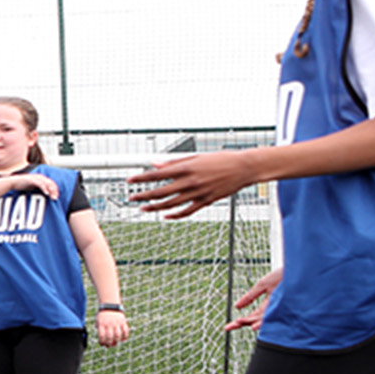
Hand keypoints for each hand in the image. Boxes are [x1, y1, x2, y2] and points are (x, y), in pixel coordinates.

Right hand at [18, 173, 59, 199]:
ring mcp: (35, 177)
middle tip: (56, 198)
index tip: (56, 196)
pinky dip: (44, 188)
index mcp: (41, 178)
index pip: (51, 183)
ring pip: (46, 183)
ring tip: (52, 197)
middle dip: (54, 191)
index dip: (55, 189)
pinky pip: (40, 184)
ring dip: (50, 190)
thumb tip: (45, 194)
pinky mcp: (32, 180)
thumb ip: (39, 188)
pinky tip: (46, 193)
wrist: (13, 182)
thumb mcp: (33, 186)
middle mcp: (39, 176)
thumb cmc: (22, 185)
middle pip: (50, 183)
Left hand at [94, 309, 129, 346]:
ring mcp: (116, 323)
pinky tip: (123, 340)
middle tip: (110, 346)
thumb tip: (102, 341)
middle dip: (110, 343)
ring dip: (117, 341)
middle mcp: (109, 324)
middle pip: (110, 337)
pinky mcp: (123, 322)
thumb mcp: (98, 321)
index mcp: (102, 324)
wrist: (110, 305)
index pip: (102, 336)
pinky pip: (125, 330)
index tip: (103, 344)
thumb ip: (99, 330)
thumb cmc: (103, 315)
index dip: (102, 342)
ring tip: (115, 344)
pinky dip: (125, 336)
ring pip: (118, 335)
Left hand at [127, 151, 259, 218]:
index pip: (158, 174)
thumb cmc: (221, 159)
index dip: (142, 179)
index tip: (130, 181)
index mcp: (187, 168)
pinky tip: (166, 216)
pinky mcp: (206, 201)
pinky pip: (187, 211)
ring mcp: (198, 193)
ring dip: (155, 207)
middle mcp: (191, 181)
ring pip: (171, 204)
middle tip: (131, 198)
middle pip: (161, 192)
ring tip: (144, 208)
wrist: (244, 167)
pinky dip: (175, 215)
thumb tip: (156, 164)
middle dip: (144, 196)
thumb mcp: (196, 156)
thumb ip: (174, 162)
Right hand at [225, 268, 283, 331]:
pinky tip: (256, 325)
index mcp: (267, 305)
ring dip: (253, 323)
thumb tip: (237, 306)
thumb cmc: (283, 276)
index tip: (227, 327)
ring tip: (241, 323)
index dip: (240, 321)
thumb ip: (250, 296)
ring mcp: (279, 308)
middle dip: (243, 322)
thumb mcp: (263, 285)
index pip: (252, 317)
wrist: (300, 269)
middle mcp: (273, 310)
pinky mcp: (287, 307)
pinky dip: (264, 321)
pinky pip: (274, 316)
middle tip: (229, 326)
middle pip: (256, 320)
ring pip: (265, 320)